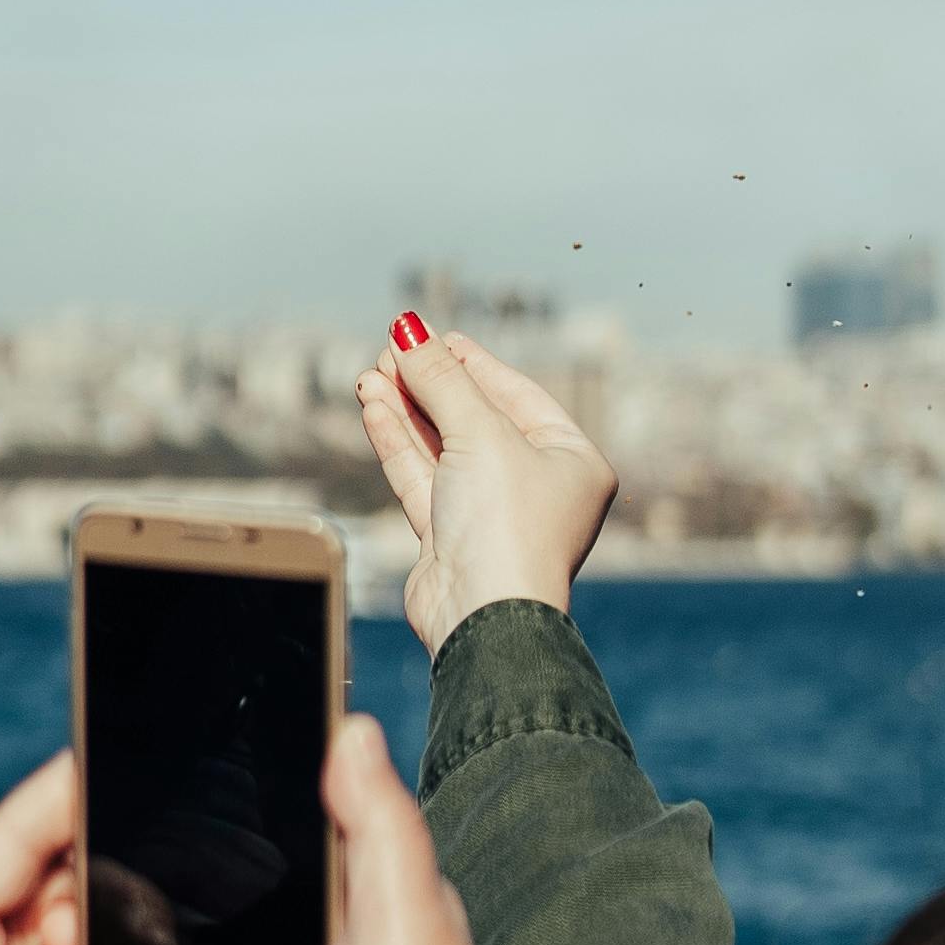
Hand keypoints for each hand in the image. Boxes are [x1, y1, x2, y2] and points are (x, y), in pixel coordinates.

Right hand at [357, 326, 617, 650]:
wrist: (483, 617)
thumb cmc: (507, 525)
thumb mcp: (479, 433)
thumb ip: (442, 379)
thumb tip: (409, 328)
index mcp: (572, 460)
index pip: (517, 394)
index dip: (471, 362)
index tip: (430, 334)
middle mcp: (536, 487)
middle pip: (476, 418)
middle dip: (431, 385)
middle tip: (390, 349)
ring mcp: (491, 514)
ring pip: (443, 448)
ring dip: (407, 409)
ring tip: (372, 373)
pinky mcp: (450, 538)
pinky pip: (422, 477)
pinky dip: (398, 442)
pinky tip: (374, 407)